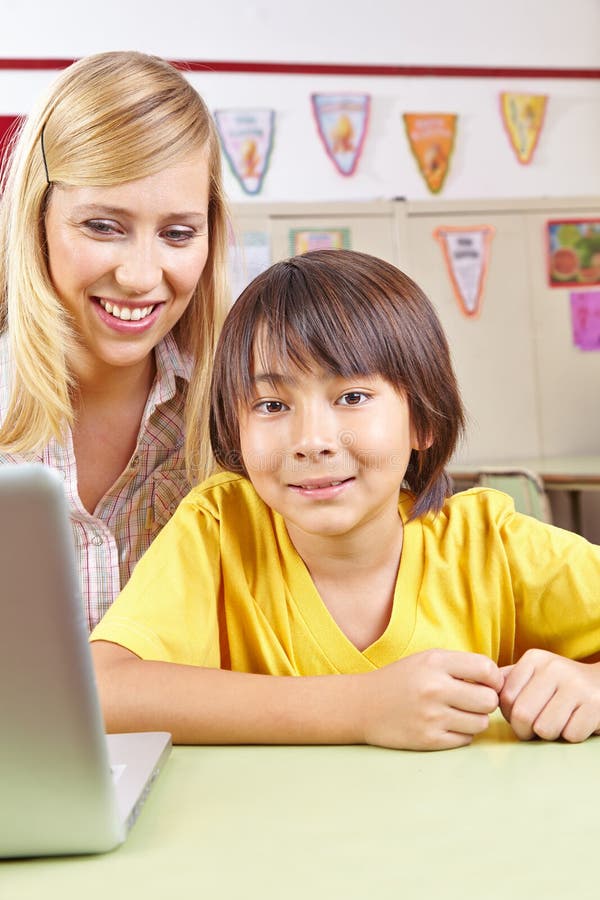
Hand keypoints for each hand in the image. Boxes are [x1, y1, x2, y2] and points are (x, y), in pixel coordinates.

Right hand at [361, 649, 502, 750]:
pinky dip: (461, 734)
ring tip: (458, 713)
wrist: (362, 705)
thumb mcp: (427, 660)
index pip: (487, 669)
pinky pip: (465, 740)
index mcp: (435, 662)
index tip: (485, 683)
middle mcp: (434, 688)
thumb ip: (460, 666)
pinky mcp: (428, 739)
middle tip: (472, 701)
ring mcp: (431, 716)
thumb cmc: (401, 680)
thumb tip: (500, 681)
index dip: (493, 679)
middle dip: (485, 701)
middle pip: (489, 700)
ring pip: (480, 723)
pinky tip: (446, 725)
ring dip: (474, 719)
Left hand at [499, 649, 599, 742]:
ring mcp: (577, 686)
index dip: (509, 715)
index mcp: (535, 659)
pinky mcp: (596, 705)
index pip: (504, 698)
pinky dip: (571, 736)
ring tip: (557, 722)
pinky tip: (576, 722)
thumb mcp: (535, 673)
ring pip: (545, 729)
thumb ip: (508, 681)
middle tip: (535, 729)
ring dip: (549, 734)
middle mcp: (555, 668)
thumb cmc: (560, 685)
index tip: (521, 715)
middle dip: (526, 731)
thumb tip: (479, 691)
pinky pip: (570, 735)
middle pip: (523, 715)